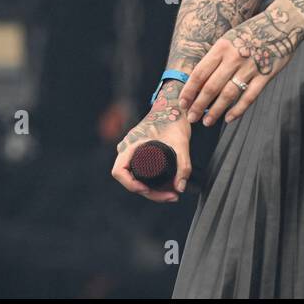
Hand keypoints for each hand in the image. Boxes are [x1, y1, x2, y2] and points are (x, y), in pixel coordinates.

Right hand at [111, 84, 191, 202]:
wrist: (176, 106)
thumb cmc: (175, 119)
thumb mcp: (181, 143)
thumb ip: (183, 165)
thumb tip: (180, 188)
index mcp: (131, 143)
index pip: (119, 171)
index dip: (131, 184)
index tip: (147, 189)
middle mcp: (129, 149)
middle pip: (130, 179)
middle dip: (149, 193)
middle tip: (171, 196)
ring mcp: (134, 152)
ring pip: (137, 178)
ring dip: (153, 191)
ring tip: (173, 195)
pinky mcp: (142, 154)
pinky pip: (142, 173)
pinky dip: (153, 184)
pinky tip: (168, 189)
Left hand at [179, 10, 296, 125]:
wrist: (282, 24)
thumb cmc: (252, 32)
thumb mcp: (230, 38)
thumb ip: (216, 57)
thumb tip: (198, 80)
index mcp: (222, 47)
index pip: (200, 72)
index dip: (189, 90)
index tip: (182, 103)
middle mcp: (234, 58)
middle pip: (211, 86)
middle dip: (199, 105)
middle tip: (191, 118)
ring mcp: (250, 67)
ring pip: (228, 94)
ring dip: (215, 111)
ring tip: (207, 122)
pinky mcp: (265, 75)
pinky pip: (249, 97)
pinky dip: (238, 110)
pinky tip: (229, 118)